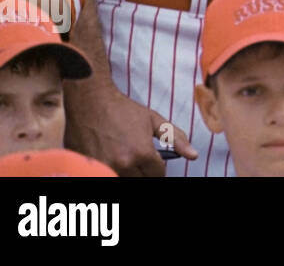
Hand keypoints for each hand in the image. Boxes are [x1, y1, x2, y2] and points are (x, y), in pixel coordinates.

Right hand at [64, 79, 196, 175]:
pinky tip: (112, 158)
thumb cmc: (123, 110)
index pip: (158, 175)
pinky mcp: (89, 169)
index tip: (155, 162)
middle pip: (142, 181)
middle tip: (141, 159)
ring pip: (125, 180)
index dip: (159, 169)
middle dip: (145, 172)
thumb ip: (176, 138)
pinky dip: (113, 171)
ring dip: (129, 172)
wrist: (90, 102)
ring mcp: (104, 168)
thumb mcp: (154, 120)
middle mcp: (123, 164)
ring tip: (127, 157)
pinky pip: (106, 177)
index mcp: (142, 153)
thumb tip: (193, 155)